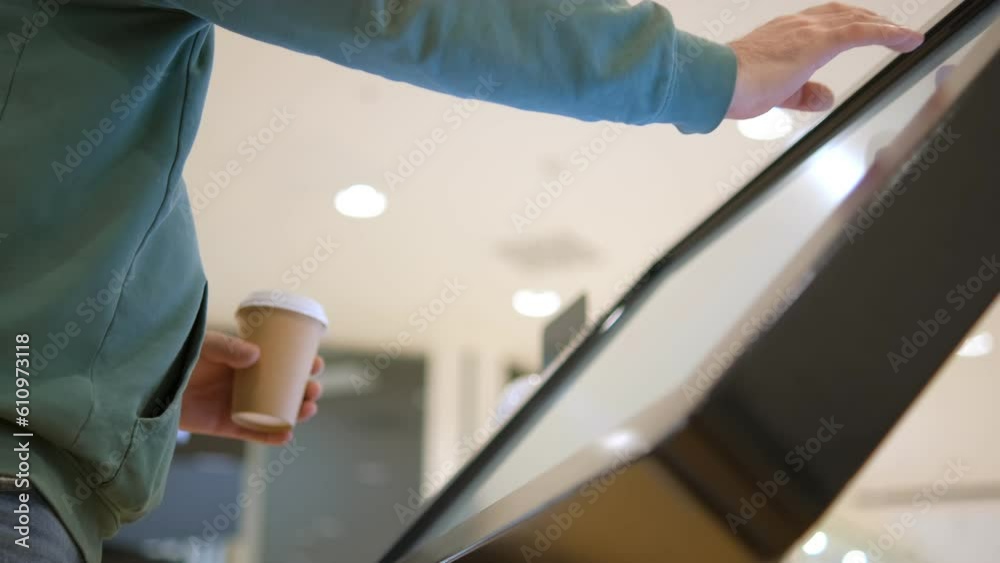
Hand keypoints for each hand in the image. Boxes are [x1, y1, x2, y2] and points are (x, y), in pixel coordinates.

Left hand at [179, 331, 323, 444]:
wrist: (149, 384)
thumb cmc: (177, 357)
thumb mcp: (205, 344)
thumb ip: (228, 347)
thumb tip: (256, 355)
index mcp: (247, 360)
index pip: (281, 360)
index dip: (302, 362)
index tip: (316, 363)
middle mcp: (247, 383)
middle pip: (285, 388)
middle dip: (305, 390)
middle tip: (313, 389)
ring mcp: (238, 404)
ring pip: (275, 411)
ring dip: (296, 412)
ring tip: (308, 410)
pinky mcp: (225, 425)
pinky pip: (253, 433)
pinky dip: (271, 436)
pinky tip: (287, 436)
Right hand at [726, 3, 923, 119]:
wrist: (717, 80)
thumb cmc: (733, 86)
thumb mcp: (778, 93)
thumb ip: (804, 94)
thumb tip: (826, 97)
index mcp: (783, 34)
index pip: (823, 22)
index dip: (847, 23)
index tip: (863, 29)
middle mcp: (797, 25)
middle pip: (843, 14)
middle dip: (869, 19)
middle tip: (891, 31)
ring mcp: (808, 31)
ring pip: (855, 19)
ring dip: (883, 25)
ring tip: (905, 36)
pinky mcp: (818, 42)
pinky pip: (861, 32)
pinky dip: (888, 33)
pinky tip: (906, 39)